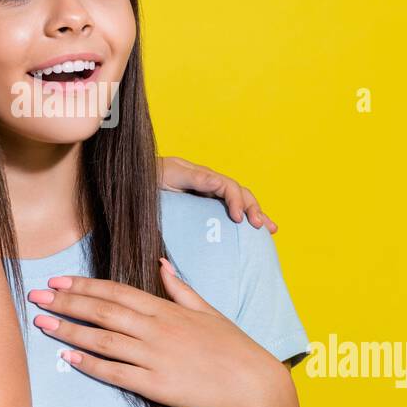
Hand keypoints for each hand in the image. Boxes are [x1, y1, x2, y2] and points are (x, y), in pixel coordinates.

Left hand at [27, 260, 292, 406]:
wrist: (253, 386)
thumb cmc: (233, 347)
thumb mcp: (207, 309)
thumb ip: (180, 287)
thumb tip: (162, 263)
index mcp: (166, 309)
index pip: (116, 291)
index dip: (84, 286)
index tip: (58, 280)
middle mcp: (156, 329)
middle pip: (102, 311)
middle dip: (66, 303)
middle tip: (36, 296)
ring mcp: (154, 357)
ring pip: (103, 340)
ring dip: (69, 330)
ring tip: (42, 324)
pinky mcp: (156, 385)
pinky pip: (116, 373)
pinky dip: (90, 364)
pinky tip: (68, 358)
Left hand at [157, 156, 276, 232]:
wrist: (136, 180)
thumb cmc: (148, 178)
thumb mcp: (169, 175)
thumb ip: (194, 178)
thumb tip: (219, 182)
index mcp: (202, 176)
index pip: (228, 186)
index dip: (236, 201)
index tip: (238, 219)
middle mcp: (209, 184)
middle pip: (239, 192)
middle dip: (253, 208)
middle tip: (261, 227)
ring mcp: (208, 194)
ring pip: (239, 201)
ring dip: (255, 213)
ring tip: (270, 229)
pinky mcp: (204, 206)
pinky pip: (227, 211)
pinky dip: (243, 219)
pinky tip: (253, 232)